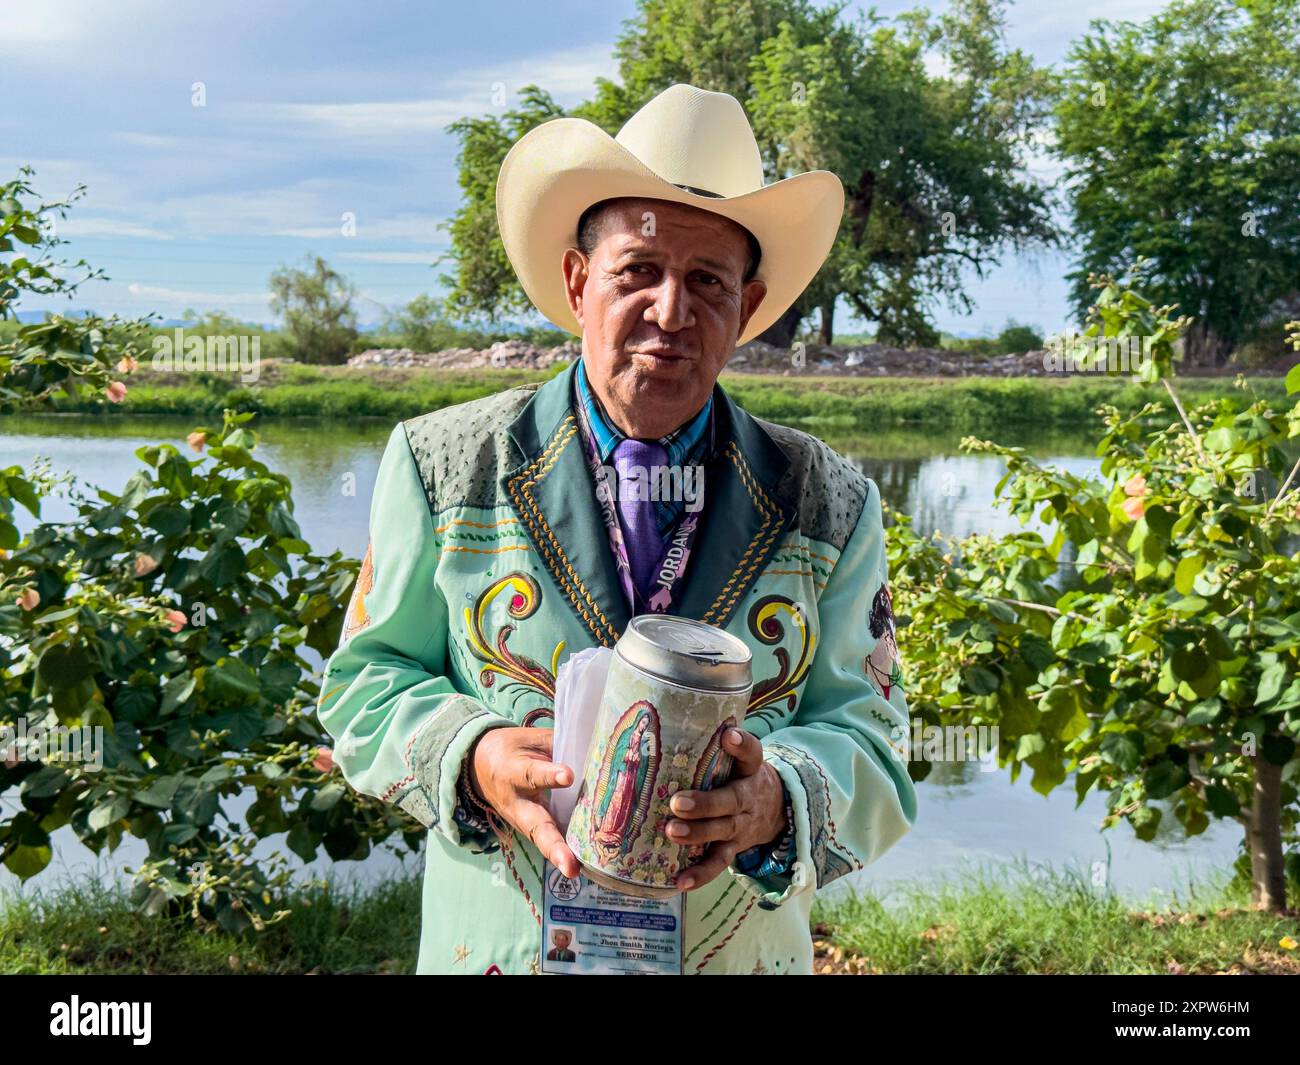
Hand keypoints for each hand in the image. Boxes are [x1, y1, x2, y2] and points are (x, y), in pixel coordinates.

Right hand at [468, 727, 580, 877]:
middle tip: (568, 864)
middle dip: (553, 844)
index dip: (550, 775)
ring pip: (539, 839)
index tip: (569, 776)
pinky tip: (580, 865)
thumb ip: (557, 745)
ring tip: (573, 871)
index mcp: (514, 771)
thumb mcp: (528, 739)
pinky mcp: (528, 829)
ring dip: (557, 855)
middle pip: (535, 825)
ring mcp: (521, 820)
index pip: (533, 773)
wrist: (476, 767)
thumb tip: (593, 750)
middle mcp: (516, 801)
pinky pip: (546, 840)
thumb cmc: (512, 749)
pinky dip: (561, 853)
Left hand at [667, 727, 785, 890]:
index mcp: (750, 769)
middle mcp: (748, 797)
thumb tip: (664, 727)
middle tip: (677, 803)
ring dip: (698, 835)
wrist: (777, 810)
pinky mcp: (734, 848)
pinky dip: (700, 874)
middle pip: (730, 801)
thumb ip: (712, 747)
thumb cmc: (740, 776)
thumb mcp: (737, 759)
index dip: (742, 745)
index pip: (751, 753)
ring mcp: (741, 826)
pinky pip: (718, 862)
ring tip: (672, 833)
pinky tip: (680, 881)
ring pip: (723, 831)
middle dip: (704, 804)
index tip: (729, 736)